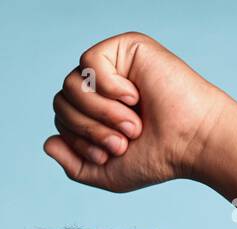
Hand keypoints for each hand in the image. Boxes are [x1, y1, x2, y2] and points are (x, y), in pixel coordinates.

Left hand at [43, 31, 233, 192]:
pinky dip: (109, 87)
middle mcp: (99, 85)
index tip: (110, 155)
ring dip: (100, 112)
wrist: (190, 142)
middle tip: (122, 142)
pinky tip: (134, 97)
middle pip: (61, 101)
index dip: (78, 140)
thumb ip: (72, 165)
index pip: (61, 118)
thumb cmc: (155, 157)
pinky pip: (90, 62)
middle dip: (88, 129)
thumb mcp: (105, 173)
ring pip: (72, 84)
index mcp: (94, 111)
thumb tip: (47, 142)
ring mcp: (111, 65)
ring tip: (131, 125)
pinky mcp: (124, 47)